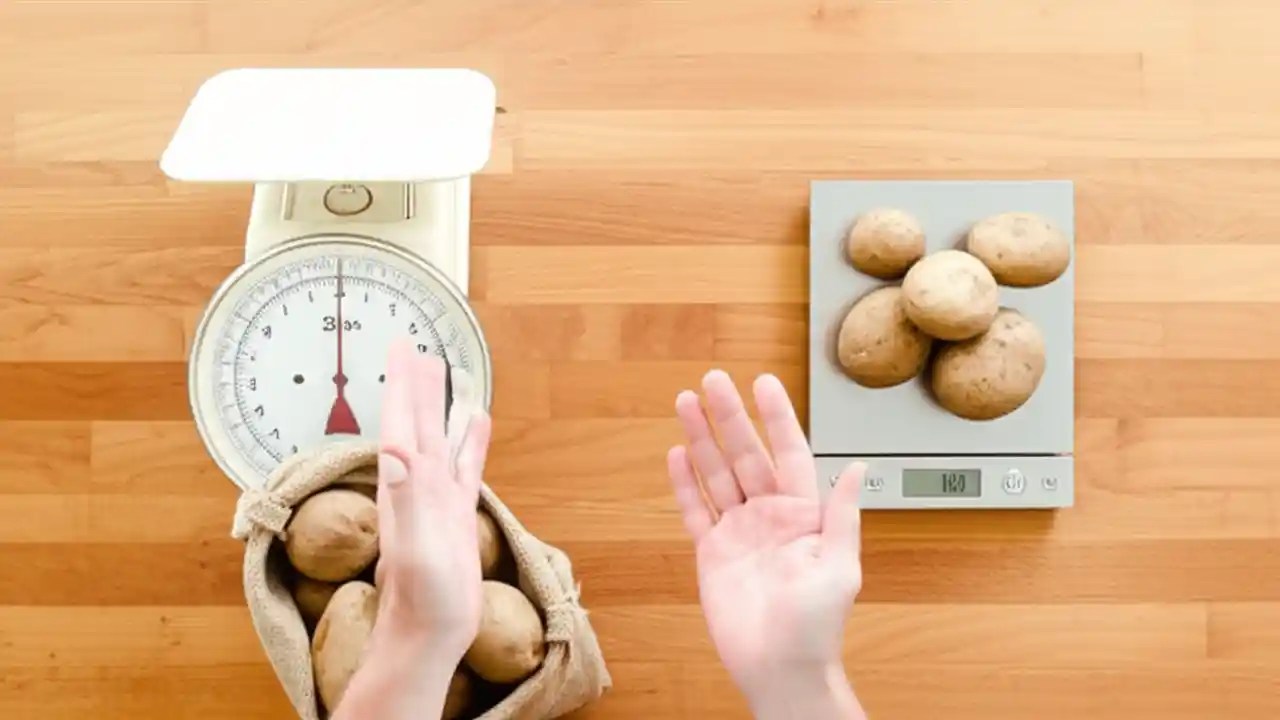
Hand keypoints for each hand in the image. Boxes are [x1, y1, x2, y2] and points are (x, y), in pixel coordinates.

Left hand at [373, 339, 491, 657]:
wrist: (429, 635)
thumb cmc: (422, 601)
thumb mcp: (416, 548)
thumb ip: (407, 498)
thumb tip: (394, 449)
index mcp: (408, 485)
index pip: (401, 422)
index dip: (402, 384)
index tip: (402, 348)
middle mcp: (419, 485)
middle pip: (418, 421)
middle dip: (417, 384)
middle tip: (417, 346)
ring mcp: (438, 499)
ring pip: (440, 438)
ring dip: (439, 405)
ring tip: (444, 372)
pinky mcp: (455, 515)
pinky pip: (464, 466)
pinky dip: (470, 441)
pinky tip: (476, 423)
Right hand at [667, 370, 864, 717]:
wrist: (781, 669)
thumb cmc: (818, 626)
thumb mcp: (840, 567)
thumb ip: (841, 515)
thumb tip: (858, 467)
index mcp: (803, 514)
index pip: (789, 452)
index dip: (776, 418)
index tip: (764, 383)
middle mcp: (769, 516)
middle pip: (745, 454)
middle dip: (728, 417)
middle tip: (712, 380)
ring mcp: (739, 532)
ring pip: (717, 474)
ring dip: (702, 439)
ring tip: (686, 402)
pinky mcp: (712, 553)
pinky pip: (696, 510)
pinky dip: (685, 483)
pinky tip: (676, 453)